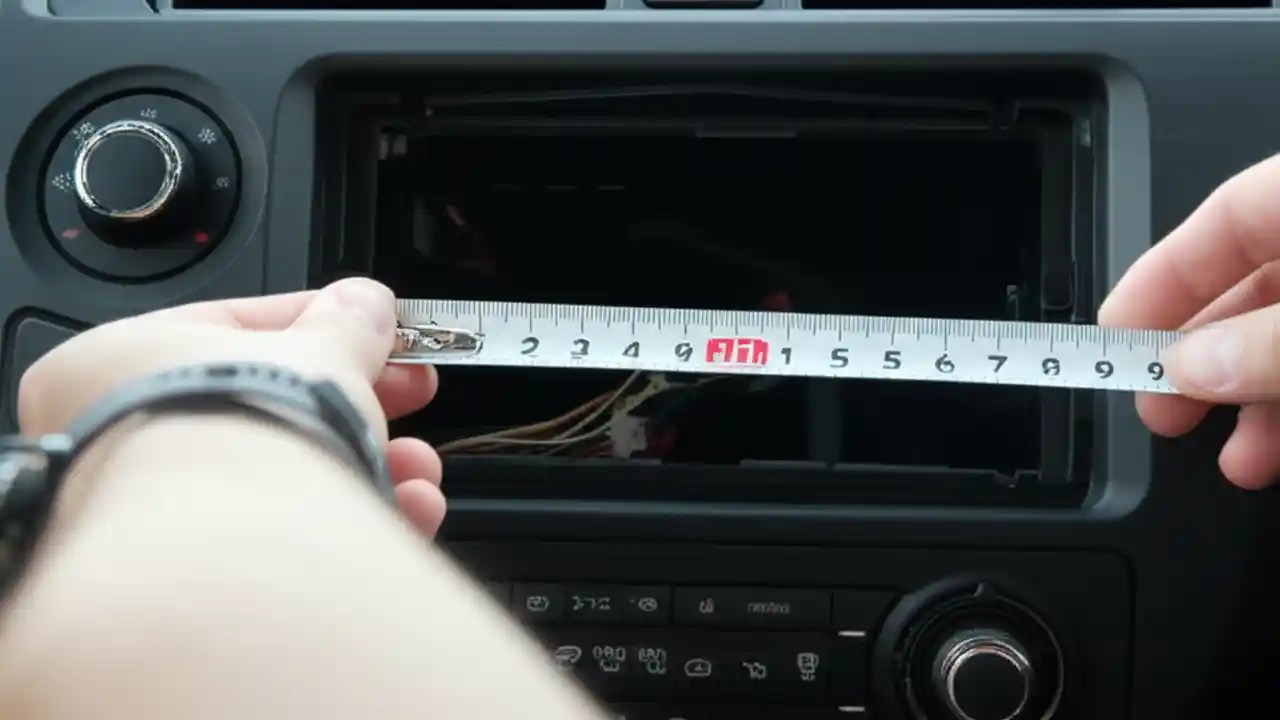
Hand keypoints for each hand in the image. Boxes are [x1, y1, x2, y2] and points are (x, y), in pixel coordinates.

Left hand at [16, 277, 446, 533]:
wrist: (226, 552)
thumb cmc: (244, 429)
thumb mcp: (321, 350)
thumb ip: (348, 324)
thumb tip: (366, 304)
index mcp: (113, 361)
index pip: (232, 330)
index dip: (322, 328)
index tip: (378, 336)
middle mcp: (113, 440)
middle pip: (266, 411)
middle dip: (359, 408)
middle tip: (412, 396)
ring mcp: (149, 519)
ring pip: (280, 482)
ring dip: (366, 470)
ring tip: (419, 474)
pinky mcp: (191, 582)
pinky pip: (278, 541)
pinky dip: (345, 526)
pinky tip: (405, 514)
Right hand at [1099, 153, 1279, 489]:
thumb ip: (1266, 346)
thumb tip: (1191, 368)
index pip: (1227, 219)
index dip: (1163, 278)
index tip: (1115, 334)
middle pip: (1257, 286)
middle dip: (1207, 357)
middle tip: (1160, 406)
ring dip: (1254, 401)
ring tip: (1231, 458)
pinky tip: (1271, 452)